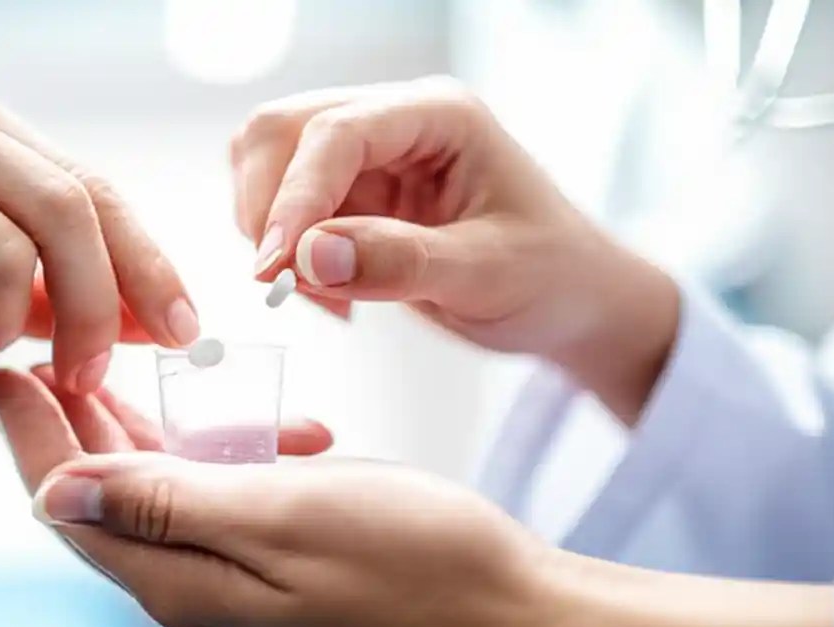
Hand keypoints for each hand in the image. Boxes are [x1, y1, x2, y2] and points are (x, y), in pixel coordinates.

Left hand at [0, 366, 833, 626]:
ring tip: (122, 365)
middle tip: (45, 344)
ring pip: (164, 491)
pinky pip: (228, 499)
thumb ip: (166, 502)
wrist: (518, 623)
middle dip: (71, 420)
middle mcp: (200, 590)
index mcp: (183, 585)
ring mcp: (244, 580)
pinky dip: (228, 452)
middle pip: (106, 496)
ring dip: (143, 428)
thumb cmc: (416, 567)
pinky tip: (267, 424)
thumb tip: (52, 493)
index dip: (30, 434)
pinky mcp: (285, 564)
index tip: (0, 366)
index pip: (71, 503)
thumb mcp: (283, 517)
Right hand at [230, 78, 679, 421]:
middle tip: (284, 283)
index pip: (336, 133)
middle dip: (270, 209)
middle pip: (281, 132)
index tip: (276, 264)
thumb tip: (307, 256)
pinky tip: (331, 293)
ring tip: (325, 295)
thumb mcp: (488, 275)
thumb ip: (400, 263)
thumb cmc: (550, 276)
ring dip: (271, 233)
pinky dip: (286, 255)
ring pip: (267, 167)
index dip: (296, 196)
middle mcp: (394, 121)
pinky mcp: (348, 196)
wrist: (566, 302)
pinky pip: (282, 212)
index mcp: (439, 116)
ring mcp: (366, 158)